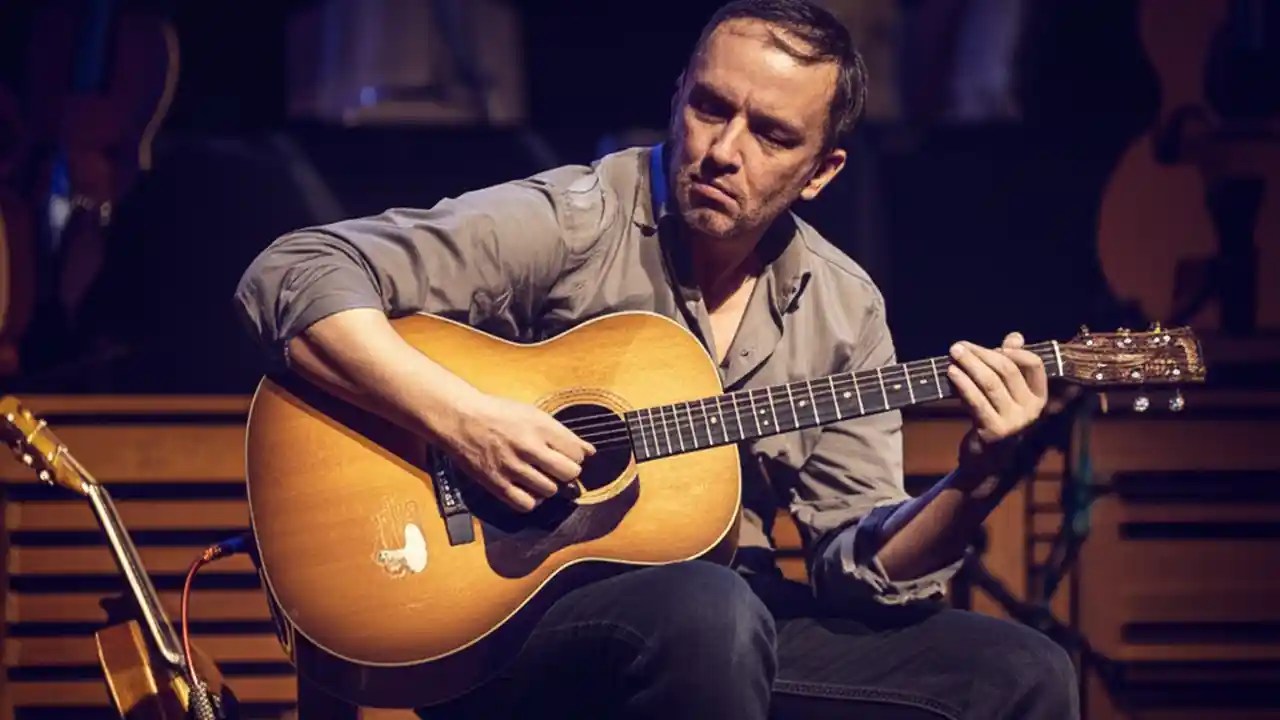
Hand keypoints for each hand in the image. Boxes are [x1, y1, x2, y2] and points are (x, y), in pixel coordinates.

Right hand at [442, 393, 595, 512]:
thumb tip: (589, 450)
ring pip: (550, 490)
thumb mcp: (533, 413)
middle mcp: (528, 447)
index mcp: (539, 427)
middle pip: (569, 473)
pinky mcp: (497, 484)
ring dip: (550, 486)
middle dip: (568, 472)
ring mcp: (512, 468)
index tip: (569, 455)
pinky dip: (532, 500)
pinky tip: (528, 490)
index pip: (577, 452)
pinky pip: (526, 504)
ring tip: (540, 476)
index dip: (577, 456)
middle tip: (558, 468)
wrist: (460, 419)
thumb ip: (562, 433)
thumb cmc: (497, 413)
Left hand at [946, 332, 1047, 481]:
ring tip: (954, 353)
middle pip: (1008, 371)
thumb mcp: (1006, 392)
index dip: (1014, 351)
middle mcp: (1031, 410)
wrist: (986, 460)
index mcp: (1039, 397)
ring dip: (970, 365)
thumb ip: (1011, 364)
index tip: (993, 345)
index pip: (1034, 364)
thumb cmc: (995, 417)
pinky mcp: (994, 432)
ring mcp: (1014, 422)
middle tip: (959, 345)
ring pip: (990, 384)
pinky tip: (952, 373)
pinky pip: (977, 401)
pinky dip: (963, 384)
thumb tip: (1015, 336)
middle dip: (982, 354)